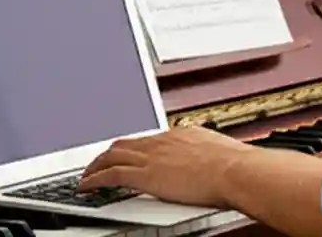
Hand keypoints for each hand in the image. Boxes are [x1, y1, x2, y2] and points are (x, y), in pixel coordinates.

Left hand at [78, 126, 255, 207]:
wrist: (234, 170)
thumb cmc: (234, 165)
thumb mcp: (220, 152)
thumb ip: (209, 154)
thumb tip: (216, 160)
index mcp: (180, 135)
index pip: (148, 139)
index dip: (135, 148)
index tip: (130, 155)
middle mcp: (162, 141)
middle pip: (126, 143)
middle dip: (110, 152)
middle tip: (100, 162)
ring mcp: (152, 156)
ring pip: (112, 155)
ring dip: (96, 164)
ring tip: (88, 174)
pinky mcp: (145, 175)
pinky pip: (110, 174)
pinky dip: (94, 179)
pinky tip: (86, 187)